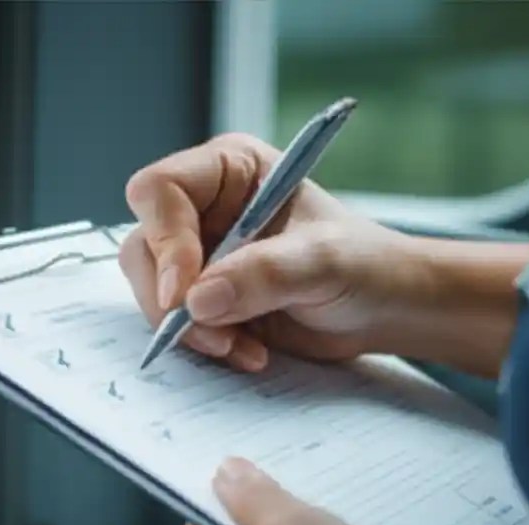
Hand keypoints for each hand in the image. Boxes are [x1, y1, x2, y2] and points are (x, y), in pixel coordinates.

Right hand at [121, 133, 419, 371]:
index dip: (164, 241)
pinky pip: (171, 320)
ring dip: (189, 328)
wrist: (384, 309)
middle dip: (171, 298)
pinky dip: (202, 343)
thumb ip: (264, 274)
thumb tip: (198, 299)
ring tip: (239, 346)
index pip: (159, 191)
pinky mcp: (200, 295)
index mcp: (229, 170)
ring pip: (150, 288)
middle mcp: (202, 206)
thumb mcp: (324, 262)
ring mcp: (197, 252)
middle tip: (213, 334)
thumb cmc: (366, 265)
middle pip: (144, 246)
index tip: (183, 292)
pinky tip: (247, 350)